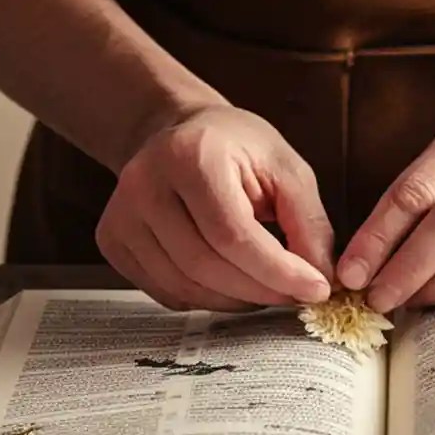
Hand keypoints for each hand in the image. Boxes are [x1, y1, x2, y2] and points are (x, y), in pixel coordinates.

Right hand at [97, 106, 333, 310]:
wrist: (178, 134)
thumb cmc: (236, 150)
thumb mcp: (285, 169)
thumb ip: (307, 223)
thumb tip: (321, 279)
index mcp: (190, 156)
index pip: (233, 234)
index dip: (278, 271)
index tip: (316, 289)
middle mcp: (144, 184)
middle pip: (206, 265)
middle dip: (261, 290)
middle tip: (296, 295)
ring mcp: (121, 215)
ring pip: (185, 286)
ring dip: (236, 300)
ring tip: (268, 289)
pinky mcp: (113, 241)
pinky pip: (166, 292)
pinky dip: (206, 299)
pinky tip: (231, 283)